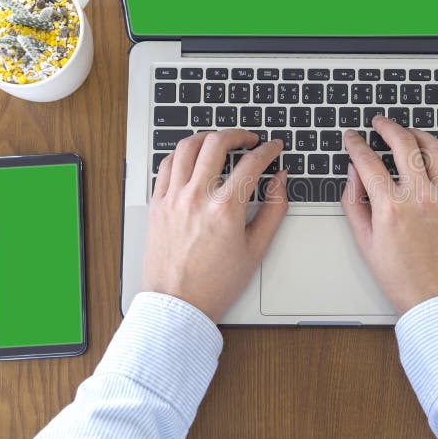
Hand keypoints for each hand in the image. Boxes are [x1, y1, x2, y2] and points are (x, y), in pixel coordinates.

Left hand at [142, 130, 287, 321]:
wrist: (177, 305)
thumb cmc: (215, 283)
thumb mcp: (256, 249)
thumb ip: (274, 209)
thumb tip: (281, 181)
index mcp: (225, 209)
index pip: (252, 163)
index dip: (269, 150)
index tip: (274, 147)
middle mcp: (196, 197)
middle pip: (217, 143)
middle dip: (238, 134)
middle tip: (249, 139)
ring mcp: (173, 198)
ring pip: (187, 146)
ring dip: (207, 137)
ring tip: (219, 142)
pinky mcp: (156, 204)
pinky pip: (166, 165)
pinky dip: (181, 154)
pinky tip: (192, 158)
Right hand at [341, 117, 437, 314]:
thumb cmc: (403, 278)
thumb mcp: (365, 243)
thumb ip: (354, 203)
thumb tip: (353, 174)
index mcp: (391, 208)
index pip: (368, 161)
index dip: (356, 144)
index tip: (352, 137)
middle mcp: (421, 197)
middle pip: (403, 143)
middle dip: (387, 126)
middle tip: (379, 122)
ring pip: (435, 148)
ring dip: (419, 134)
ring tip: (408, 132)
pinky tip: (436, 149)